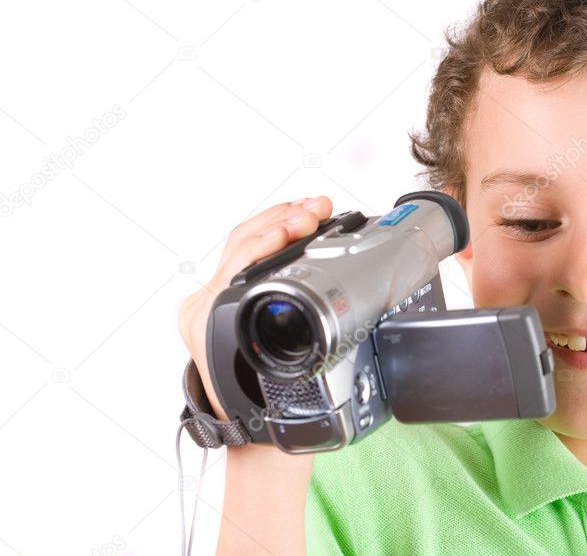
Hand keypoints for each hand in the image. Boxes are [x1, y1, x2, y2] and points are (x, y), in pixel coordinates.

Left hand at [177, 195, 332, 419]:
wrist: (259, 444)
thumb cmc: (269, 414)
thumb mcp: (283, 365)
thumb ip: (287, 326)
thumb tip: (309, 285)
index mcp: (208, 318)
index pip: (241, 256)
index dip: (274, 233)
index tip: (304, 220)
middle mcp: (202, 308)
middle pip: (241, 242)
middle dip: (283, 217)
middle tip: (317, 208)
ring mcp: (208, 306)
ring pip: (242, 246)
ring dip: (279, 221)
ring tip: (310, 210)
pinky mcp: (222, 307)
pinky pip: (244, 260)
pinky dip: (272, 239)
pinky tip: (295, 229)